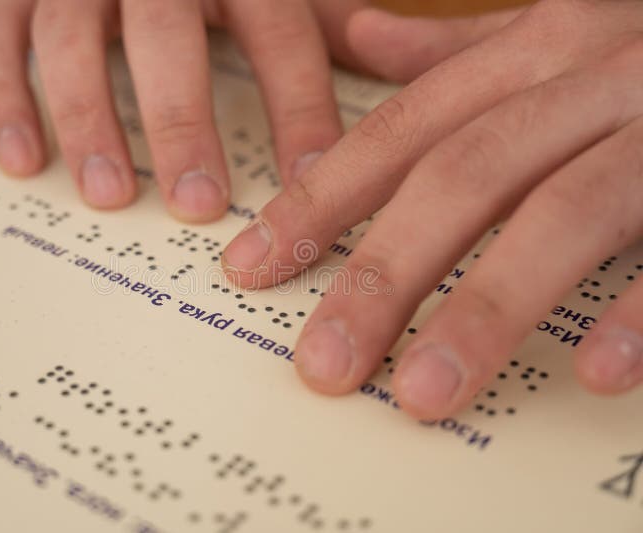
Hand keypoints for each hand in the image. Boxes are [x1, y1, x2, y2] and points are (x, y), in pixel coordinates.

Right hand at [0, 0, 372, 221]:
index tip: (312, 189)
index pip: (279, 31)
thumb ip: (326, 22)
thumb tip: (394, 70)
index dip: (299, 109)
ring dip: (88, 118)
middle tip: (197, 203)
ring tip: (111, 196)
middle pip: (166, 34)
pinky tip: (23, 162)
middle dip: (181, 119)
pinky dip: (5, 97)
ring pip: (72, 36)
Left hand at [221, 0, 642, 418]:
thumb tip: (360, 37)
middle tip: (322, 366)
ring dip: (485, 310)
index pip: (402, 131)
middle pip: (463, 178)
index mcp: (540, 46)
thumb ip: (457, 48)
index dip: (319, 199)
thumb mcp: (558, 27)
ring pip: (563, 216)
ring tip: (417, 395)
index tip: (253, 267)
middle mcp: (597, 76)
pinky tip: (591, 375)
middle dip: (384, 275)